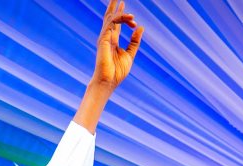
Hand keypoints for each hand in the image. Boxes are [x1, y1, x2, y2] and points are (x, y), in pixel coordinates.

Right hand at [73, 0, 143, 132]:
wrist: (108, 82)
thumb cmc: (117, 72)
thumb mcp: (130, 55)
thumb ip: (134, 41)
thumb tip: (140, 27)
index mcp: (113, 41)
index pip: (116, 24)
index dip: (121, 14)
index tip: (125, 6)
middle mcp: (107, 37)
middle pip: (110, 18)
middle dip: (113, 7)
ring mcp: (104, 38)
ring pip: (111, 19)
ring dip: (120, 12)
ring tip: (129, 9)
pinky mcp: (103, 40)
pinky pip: (111, 24)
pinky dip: (119, 19)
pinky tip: (130, 18)